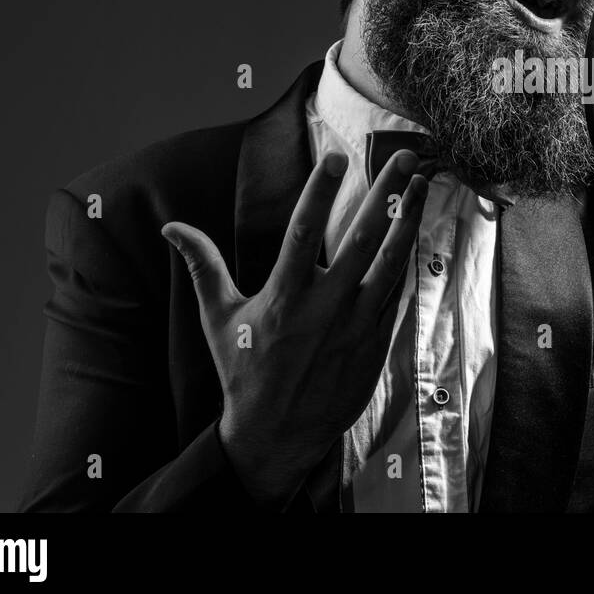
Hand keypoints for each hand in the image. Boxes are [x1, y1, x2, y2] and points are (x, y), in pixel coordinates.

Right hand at [160, 149, 427, 507]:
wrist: (277, 436)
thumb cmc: (243, 372)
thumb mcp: (218, 318)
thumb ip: (203, 266)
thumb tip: (171, 228)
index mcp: (284, 298)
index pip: (303, 234)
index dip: (320, 193)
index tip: (336, 157)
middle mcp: (325, 308)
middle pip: (363, 240)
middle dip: (386, 194)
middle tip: (405, 156)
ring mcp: (356, 326)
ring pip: (391, 263)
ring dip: (409, 220)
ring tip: (422, 183)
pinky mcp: (375, 342)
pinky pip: (397, 294)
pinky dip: (410, 260)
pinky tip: (420, 229)